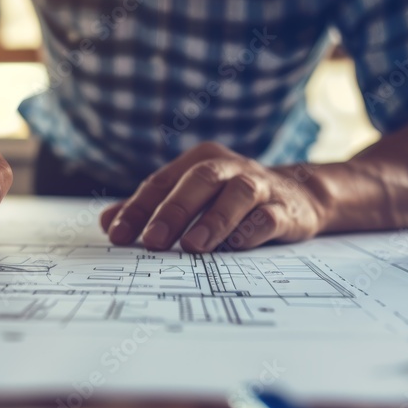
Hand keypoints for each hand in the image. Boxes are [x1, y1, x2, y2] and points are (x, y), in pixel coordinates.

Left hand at [99, 142, 323, 251]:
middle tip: (152, 241)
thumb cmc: (231, 199)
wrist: (300, 196)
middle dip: (173, 210)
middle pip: (199, 181)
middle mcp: (230, 168)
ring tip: (193, 246)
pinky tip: (234, 246)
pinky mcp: (286, 210)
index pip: (163, 181)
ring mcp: (261, 187)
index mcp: (200, 161)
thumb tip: (107, 222)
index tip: (117, 234)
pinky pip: (269, 217)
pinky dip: (251, 231)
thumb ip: (150, 209)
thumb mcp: (191, 198)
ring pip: (237, 195)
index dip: (138, 208)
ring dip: (214, 219)